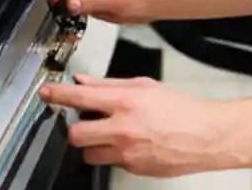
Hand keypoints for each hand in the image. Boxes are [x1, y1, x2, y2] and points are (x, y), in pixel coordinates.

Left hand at [40, 76, 232, 176]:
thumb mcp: (144, 86)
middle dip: (74, 128)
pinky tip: (129, 144)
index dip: (57, 95)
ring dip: (92, 145)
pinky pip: (111, 163)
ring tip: (108, 135)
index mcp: (125, 102)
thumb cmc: (180, 109)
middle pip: (76, 134)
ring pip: (89, 154)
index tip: (46, 93)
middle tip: (83, 122)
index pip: (80, 97)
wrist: (206, 136)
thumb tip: (84, 82)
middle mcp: (122, 128)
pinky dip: (113, 154)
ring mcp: (127, 152)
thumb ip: (110, 84)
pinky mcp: (133, 168)